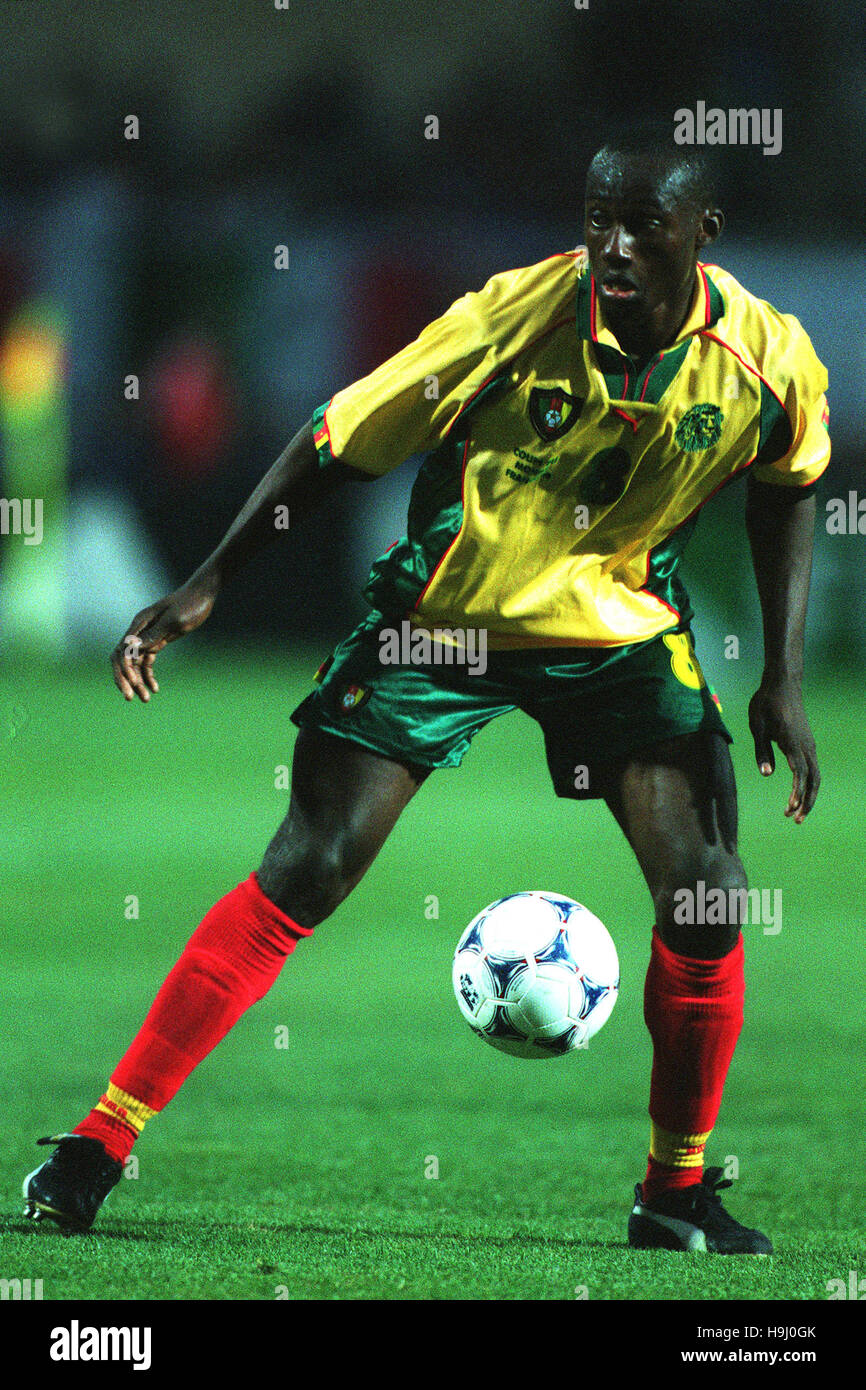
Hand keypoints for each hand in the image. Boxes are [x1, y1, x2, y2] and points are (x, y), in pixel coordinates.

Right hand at [111, 571, 219, 701]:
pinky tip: (155, 688)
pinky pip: (147, 661)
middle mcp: (139, 631)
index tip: (133, 685)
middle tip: (130, 698)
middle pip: (123, 659)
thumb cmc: (190, 604)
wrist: (203, 594)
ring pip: (135, 663)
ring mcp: (148, 636)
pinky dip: (148, 675)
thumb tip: (130, 645)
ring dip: (138, 681)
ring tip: (145, 699)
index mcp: (139, 624)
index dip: (123, 670)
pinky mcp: (158, 640)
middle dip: (125, 679)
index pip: (121, 651)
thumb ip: (154, 634)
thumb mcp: (174, 621)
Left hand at [748, 678, 819, 822]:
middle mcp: (806, 745)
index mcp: (793, 742)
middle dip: (806, 802)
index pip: (800, 774)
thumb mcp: (757, 727)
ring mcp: (809, 744)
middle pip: (813, 779)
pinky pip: (812, 767)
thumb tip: (768, 775)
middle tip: (796, 821)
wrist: (782, 684)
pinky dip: (808, 784)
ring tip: (795, 812)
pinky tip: (798, 792)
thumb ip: (762, 752)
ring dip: (808, 795)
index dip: (797, 793)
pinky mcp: (807, 743)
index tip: (790, 808)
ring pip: (815, 775)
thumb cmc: (766, 704)